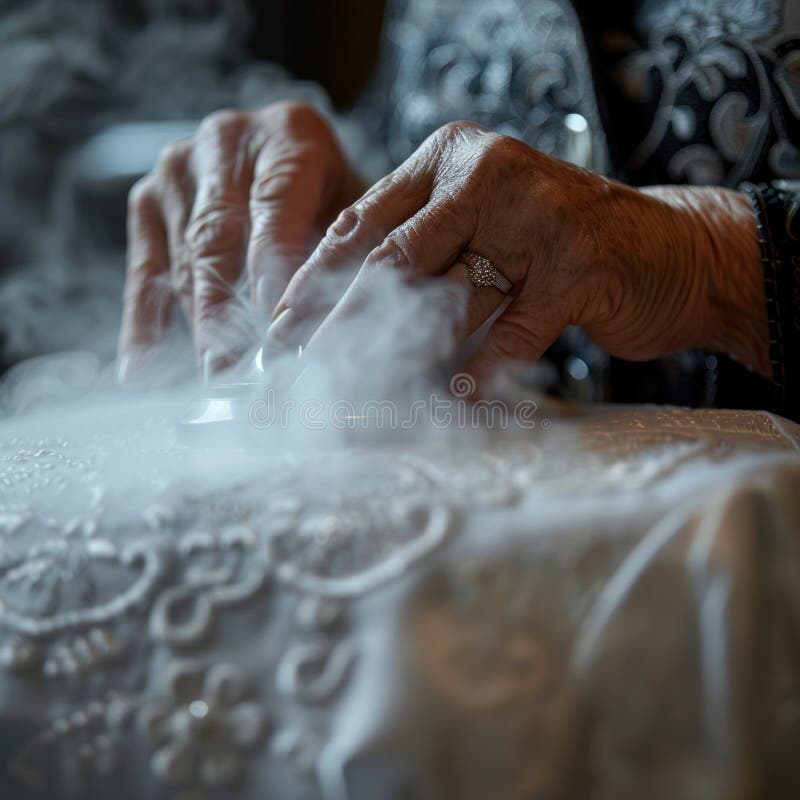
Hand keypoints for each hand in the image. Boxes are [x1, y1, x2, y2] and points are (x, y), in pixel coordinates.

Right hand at [117, 101, 364, 380]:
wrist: (289, 157)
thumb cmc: (333, 195)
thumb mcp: (354, 208)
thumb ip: (347, 253)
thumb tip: (339, 325)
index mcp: (289, 135)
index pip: (276, 202)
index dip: (271, 262)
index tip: (272, 319)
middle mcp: (226, 142)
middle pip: (218, 237)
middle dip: (225, 311)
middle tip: (234, 369)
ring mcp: (178, 169)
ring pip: (183, 261)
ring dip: (198, 326)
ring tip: (212, 380)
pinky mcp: (147, 200)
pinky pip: (143, 272)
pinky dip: (143, 324)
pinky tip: (142, 371)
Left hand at [269, 120, 768, 390]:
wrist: (674, 253)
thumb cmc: (562, 250)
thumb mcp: (483, 234)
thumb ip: (423, 260)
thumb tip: (337, 325)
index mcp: (450, 159)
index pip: (362, 224)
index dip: (313, 283)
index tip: (276, 332)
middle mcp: (487, 173)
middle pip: (393, 260)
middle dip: (336, 326)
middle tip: (297, 375)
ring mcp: (537, 215)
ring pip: (447, 299)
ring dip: (399, 362)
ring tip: (356, 403)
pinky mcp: (580, 265)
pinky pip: (511, 333)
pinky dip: (479, 373)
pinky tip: (452, 402)